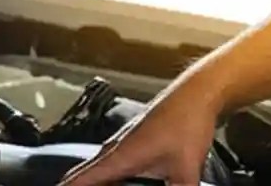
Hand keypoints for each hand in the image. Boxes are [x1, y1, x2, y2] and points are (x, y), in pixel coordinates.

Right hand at [57, 77, 220, 185]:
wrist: (197, 93)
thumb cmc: (188, 123)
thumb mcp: (186, 168)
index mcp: (120, 156)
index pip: (79, 180)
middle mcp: (115, 148)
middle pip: (82, 175)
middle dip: (74, 185)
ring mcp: (123, 142)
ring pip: (96, 168)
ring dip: (90, 180)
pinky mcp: (135, 139)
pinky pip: (109, 162)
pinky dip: (104, 175)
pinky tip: (117, 180)